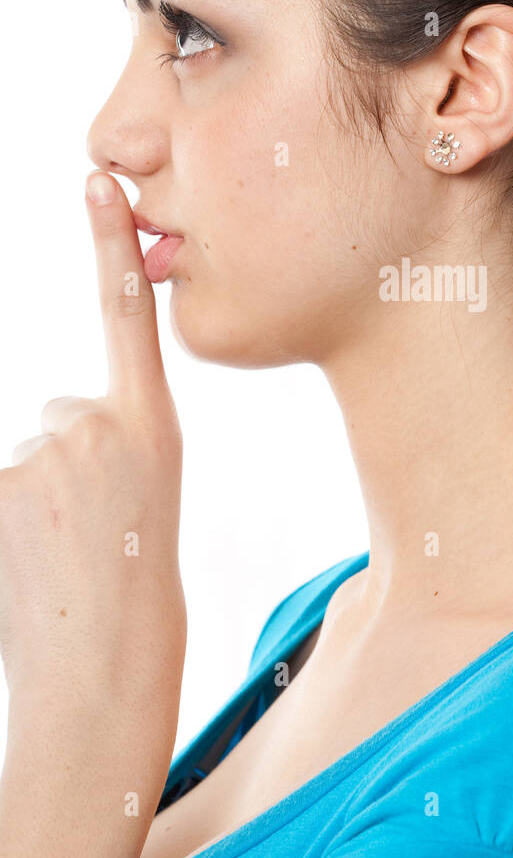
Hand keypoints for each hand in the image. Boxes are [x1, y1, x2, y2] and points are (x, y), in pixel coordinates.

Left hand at [0, 170, 185, 711]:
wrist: (103, 677)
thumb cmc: (131, 595)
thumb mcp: (144, 503)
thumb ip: (104, 443)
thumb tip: (51, 418)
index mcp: (152, 430)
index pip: (124, 316)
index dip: (107, 245)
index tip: (95, 180)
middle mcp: (95, 428)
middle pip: (58, 415)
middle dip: (62, 463)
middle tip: (84, 534)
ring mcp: (39, 456)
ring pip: (22, 453)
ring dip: (31, 497)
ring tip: (56, 557)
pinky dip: (6, 513)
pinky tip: (24, 560)